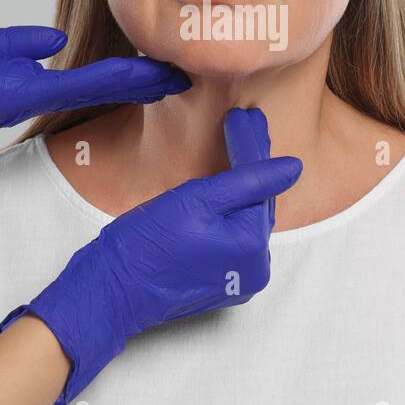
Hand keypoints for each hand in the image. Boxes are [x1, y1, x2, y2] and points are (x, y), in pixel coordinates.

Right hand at [0, 107, 300, 404]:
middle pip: (256, 201)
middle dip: (250, 159)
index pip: (258, 184)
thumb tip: (294, 167)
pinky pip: (233, 234)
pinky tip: (228, 182)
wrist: (110, 289)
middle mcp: (254, 268)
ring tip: (240, 140)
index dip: (251, 145)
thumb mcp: (196, 200)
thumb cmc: (146, 243)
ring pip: (245, 217)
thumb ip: (247, 180)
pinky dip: (231, 207)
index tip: (244, 115)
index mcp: (253, 248)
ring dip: (243, 180)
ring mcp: (237, 278)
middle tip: (247, 120)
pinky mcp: (220, 280)